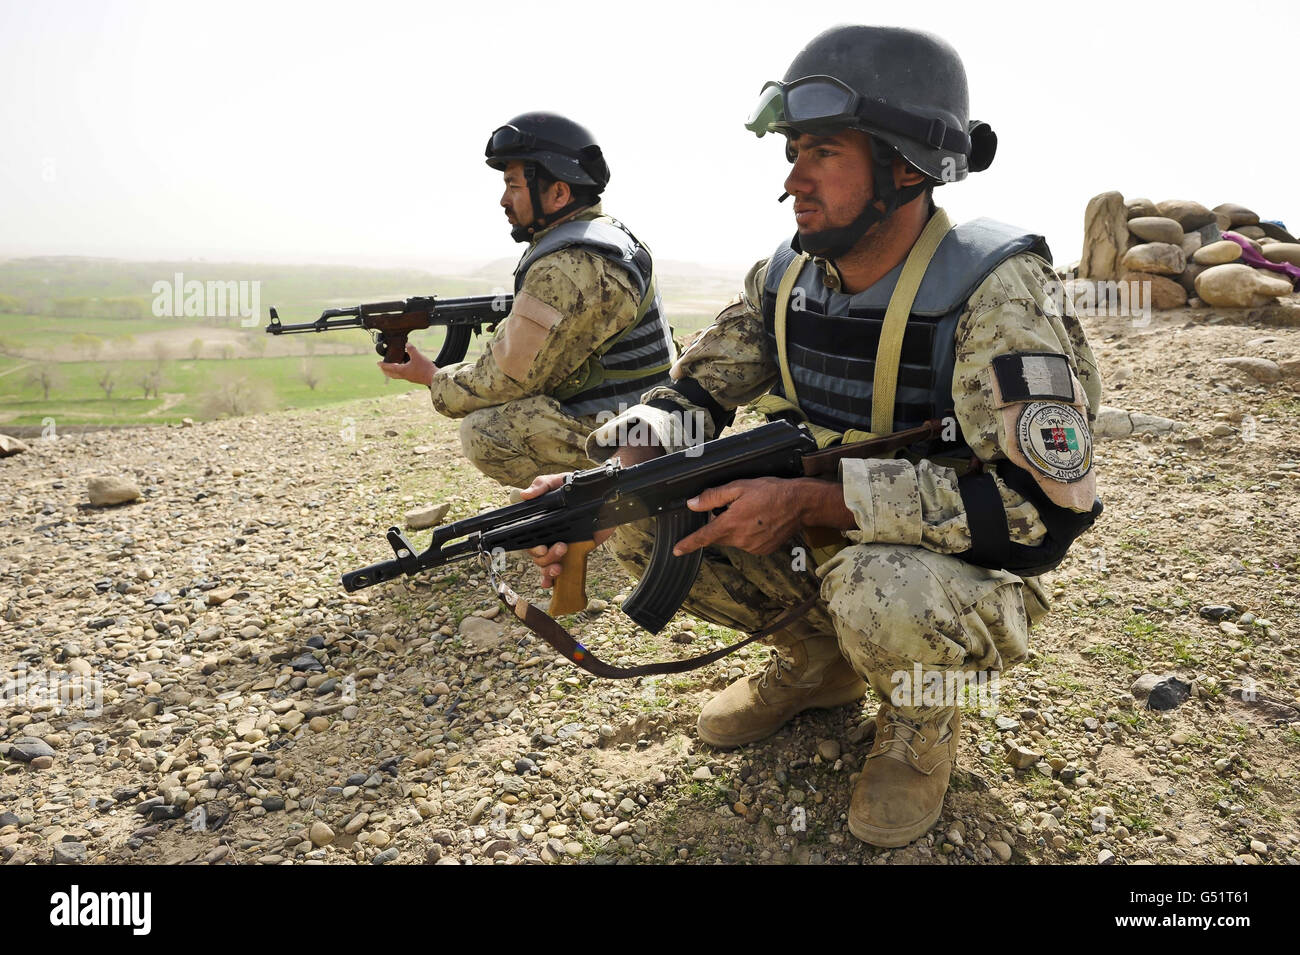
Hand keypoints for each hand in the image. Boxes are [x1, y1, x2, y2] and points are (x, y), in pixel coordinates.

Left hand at [377, 342, 436, 385]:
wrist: (434, 378)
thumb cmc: (425, 368)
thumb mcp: (417, 355)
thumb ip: (411, 349)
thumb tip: (407, 344)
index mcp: (403, 371)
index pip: (390, 368)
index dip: (383, 365)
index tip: (378, 363)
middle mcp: (404, 376)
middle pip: (392, 374)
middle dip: (386, 371)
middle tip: (382, 367)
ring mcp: (410, 378)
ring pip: (398, 375)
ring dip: (393, 371)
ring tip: (392, 366)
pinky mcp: (415, 378)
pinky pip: (404, 375)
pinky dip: (401, 371)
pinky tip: (405, 367)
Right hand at [522, 472, 615, 589]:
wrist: (602, 494)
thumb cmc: (575, 487)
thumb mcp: (557, 482)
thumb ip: (542, 485)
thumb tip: (526, 495)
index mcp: (541, 523)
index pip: (527, 539)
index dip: (531, 546)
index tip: (540, 547)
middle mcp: (548, 536)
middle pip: (536, 556)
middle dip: (546, 556)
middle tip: (560, 547)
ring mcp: (560, 546)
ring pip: (545, 565)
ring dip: (549, 568)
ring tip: (560, 563)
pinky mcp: (574, 553)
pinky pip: (558, 571)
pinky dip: (550, 579)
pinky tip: (550, 582)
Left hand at [672, 477, 814, 556]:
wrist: (800, 504)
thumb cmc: (771, 492)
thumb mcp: (739, 487)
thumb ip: (713, 497)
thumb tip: (693, 504)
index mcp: (730, 524)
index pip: (703, 537)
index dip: (688, 544)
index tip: (677, 550)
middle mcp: (740, 540)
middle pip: (720, 535)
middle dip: (722, 523)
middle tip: (738, 507)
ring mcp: (752, 547)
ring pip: (734, 539)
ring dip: (737, 528)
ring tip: (754, 512)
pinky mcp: (763, 550)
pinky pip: (748, 543)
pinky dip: (749, 534)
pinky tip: (761, 522)